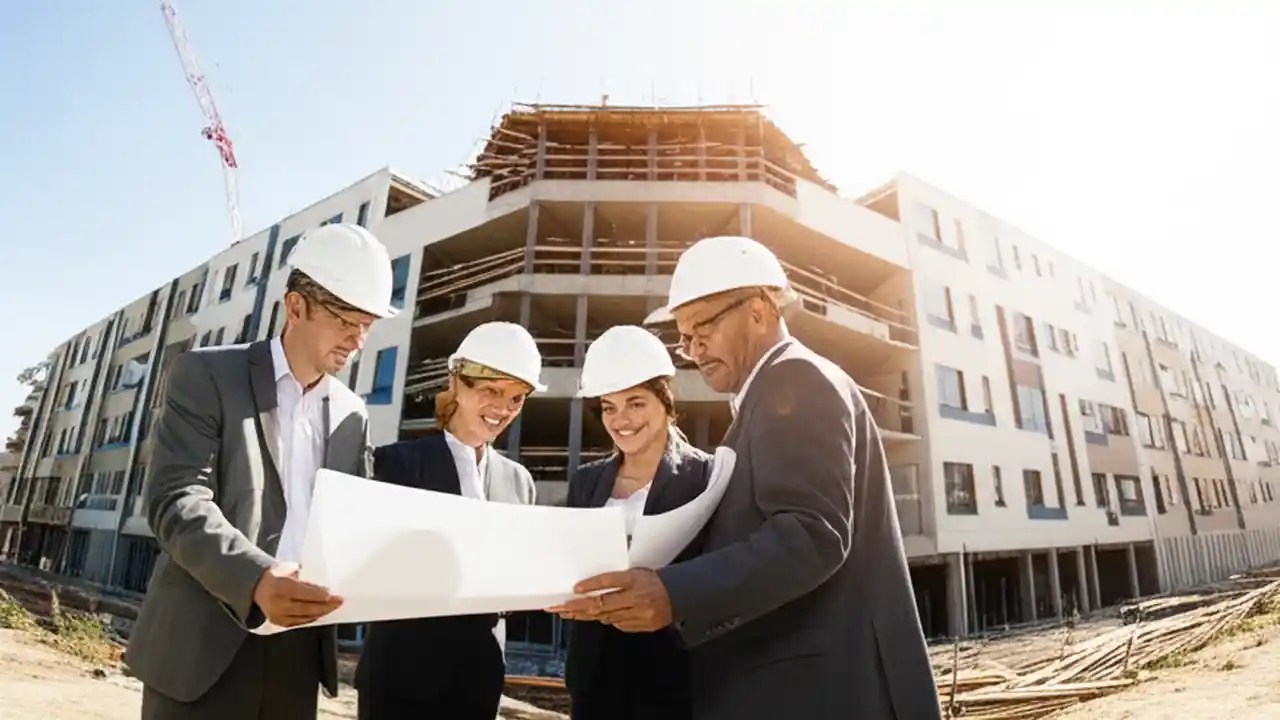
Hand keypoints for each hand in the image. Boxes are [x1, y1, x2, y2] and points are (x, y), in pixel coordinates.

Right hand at [252, 563, 342, 626]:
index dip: (319, 594)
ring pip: (305, 616)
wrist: (256, 587)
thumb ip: (303, 576)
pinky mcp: (279, 623)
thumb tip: (323, 581)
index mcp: (279, 586)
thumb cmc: (277, 575)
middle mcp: (278, 603)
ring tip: (334, 607)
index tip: (332, 594)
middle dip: (325, 605)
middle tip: (339, 601)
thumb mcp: (288, 569)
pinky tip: (321, 613)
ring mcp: (278, 616)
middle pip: (306, 607)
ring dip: (321, 612)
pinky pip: (300, 622)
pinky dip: (312, 618)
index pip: (303, 592)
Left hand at [547, 569, 672, 632]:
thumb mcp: (636, 572)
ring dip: (586, 615)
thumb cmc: (654, 581)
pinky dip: (605, 620)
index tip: (575, 589)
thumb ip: (616, 580)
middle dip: (578, 607)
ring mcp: (640, 614)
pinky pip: (618, 624)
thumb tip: (592, 589)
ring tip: (568, 613)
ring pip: (606, 617)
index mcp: (635, 579)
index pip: (609, 582)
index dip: (591, 585)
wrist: (678, 596)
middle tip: (560, 607)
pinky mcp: (642, 625)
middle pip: (602, 604)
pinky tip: (593, 617)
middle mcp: (637, 597)